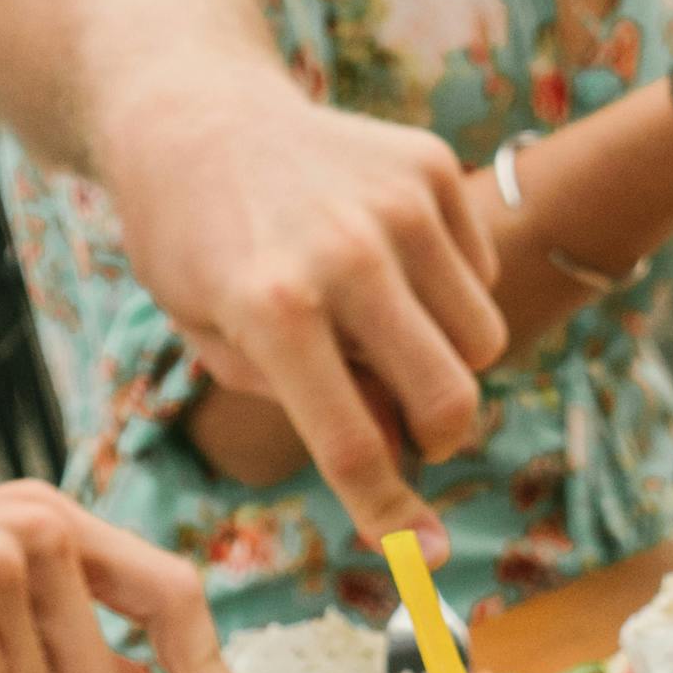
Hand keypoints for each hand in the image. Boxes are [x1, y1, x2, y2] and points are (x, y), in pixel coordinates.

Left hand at [90, 80, 506, 543]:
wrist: (191, 114)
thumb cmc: (192, 246)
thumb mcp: (213, 340)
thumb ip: (301, 405)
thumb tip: (399, 454)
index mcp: (272, 309)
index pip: (355, 444)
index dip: (390, 515)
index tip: (420, 557)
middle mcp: (346, 252)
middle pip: (448, 398)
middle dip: (438, 439)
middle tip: (409, 432)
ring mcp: (398, 203)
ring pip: (481, 339)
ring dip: (446, 361)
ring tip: (382, 331)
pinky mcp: (431, 165)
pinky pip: (478, 271)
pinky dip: (445, 291)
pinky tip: (385, 263)